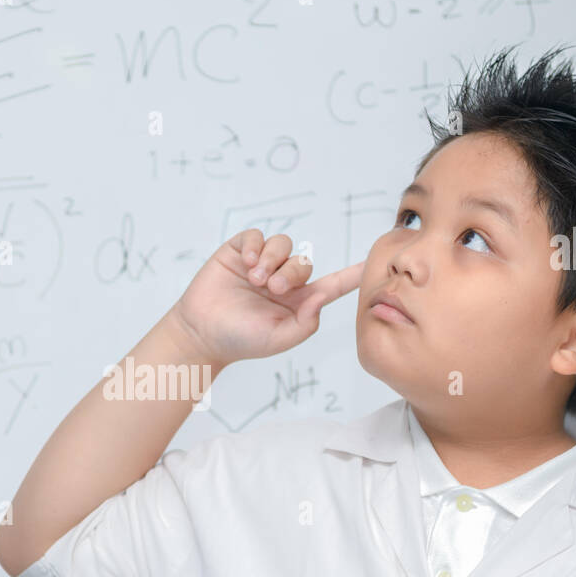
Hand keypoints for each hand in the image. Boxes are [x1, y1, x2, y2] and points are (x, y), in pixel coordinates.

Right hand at [165, 229, 361, 367]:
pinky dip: (255, 246)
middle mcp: (283, 279)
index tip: (373, 264)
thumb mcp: (280, 338)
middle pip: (304, 260)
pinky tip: (247, 263)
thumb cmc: (241, 340)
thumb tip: (324, 297)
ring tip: (255, 278)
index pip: (332, 284)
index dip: (352, 274)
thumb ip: (307, 322)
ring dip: (272, 259)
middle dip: (291, 272)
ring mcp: (261, 263)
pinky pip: (257, 236)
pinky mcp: (239, 252)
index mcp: (299, 301)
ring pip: (282, 244)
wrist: (202, 332)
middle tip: (271, 288)